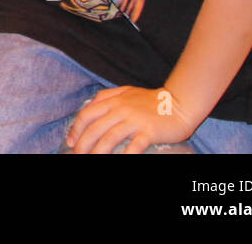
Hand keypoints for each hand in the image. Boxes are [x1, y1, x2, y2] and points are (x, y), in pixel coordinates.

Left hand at [67, 85, 194, 152]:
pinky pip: (134, 146)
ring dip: (98, 152)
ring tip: (93, 160)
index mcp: (113, 100)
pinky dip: (125, 155)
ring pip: (109, 138)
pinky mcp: (149, 131)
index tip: (71, 141)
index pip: (87, 114)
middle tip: (78, 155)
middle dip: (83, 144)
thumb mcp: (126, 92)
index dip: (76, 128)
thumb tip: (89, 106)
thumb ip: (108, 96)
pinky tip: (120, 160)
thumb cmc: (151, 100)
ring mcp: (135, 121)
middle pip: (94, 129)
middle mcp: (121, 110)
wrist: (179, 102)